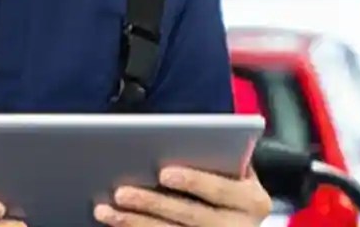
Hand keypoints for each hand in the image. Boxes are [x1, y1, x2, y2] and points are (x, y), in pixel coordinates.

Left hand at [94, 166, 271, 226]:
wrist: (241, 221)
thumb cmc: (232, 185)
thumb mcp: (237, 172)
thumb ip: (219, 158)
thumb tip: (177, 140)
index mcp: (254, 200)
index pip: (220, 189)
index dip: (193, 181)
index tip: (164, 172)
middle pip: (190, 216)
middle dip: (153, 203)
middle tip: (121, 191)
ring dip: (134, 223)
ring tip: (106, 209)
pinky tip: (116, 223)